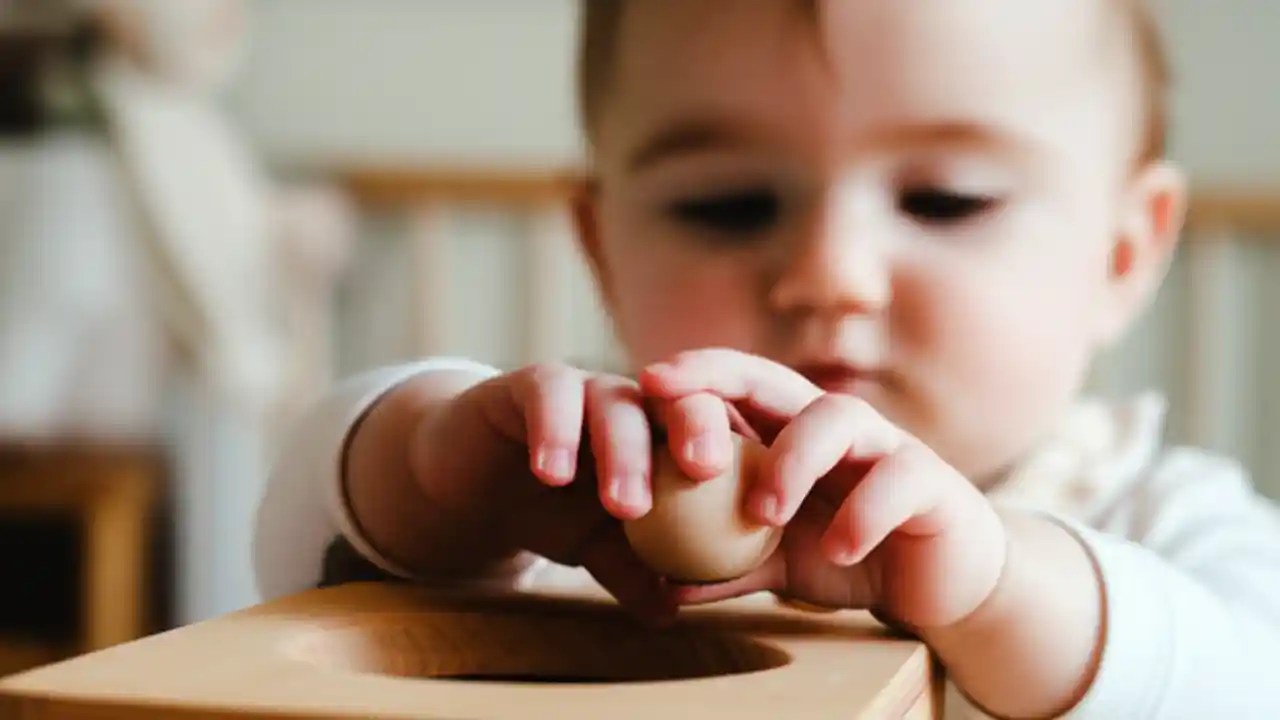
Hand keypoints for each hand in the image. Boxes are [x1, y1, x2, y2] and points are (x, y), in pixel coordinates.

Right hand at [411, 362, 738, 623]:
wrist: (472, 484)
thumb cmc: (553, 510)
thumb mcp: (598, 546)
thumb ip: (634, 571)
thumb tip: (671, 613)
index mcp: (661, 438)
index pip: (713, 433)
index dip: (738, 458)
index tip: (754, 500)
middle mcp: (629, 404)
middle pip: (675, 401)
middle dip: (695, 428)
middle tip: (704, 471)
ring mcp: (581, 390)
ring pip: (613, 402)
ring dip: (622, 451)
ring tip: (627, 506)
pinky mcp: (527, 386)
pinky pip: (548, 394)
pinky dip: (554, 429)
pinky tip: (553, 472)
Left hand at [640, 349, 1006, 630]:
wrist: (940, 584)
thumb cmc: (850, 554)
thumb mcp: (780, 563)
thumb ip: (727, 567)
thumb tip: (661, 587)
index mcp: (790, 433)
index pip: (738, 386)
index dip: (696, 376)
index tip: (645, 384)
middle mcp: (834, 426)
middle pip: (777, 379)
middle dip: (723, 381)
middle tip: (679, 409)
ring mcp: (884, 446)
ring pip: (838, 418)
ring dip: (794, 460)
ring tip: (764, 515)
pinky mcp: (931, 481)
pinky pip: (896, 479)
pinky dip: (864, 513)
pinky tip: (840, 549)